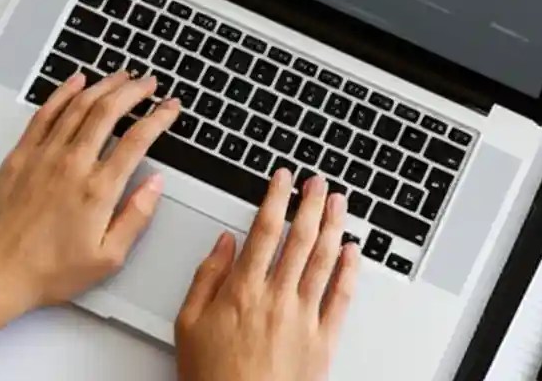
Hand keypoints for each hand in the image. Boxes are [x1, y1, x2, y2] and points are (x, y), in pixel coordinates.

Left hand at [0, 71, 178, 318]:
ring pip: (79, 105)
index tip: (170, 108)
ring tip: (121, 76)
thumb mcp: (107, 258)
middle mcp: (72, 164)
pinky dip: (63, 93)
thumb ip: (136, 217)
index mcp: (98, 190)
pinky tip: (76, 82)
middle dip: (134, 91)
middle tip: (149, 83)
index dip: (158, 118)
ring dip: (104, 86)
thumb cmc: (48, 271)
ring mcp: (44, 155)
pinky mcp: (21, 155)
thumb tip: (156, 184)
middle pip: (109, 111)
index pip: (137, 140)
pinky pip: (45, 114)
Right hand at [175, 169, 359, 380]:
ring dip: (334, 225)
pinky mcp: (323, 339)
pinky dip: (350, 269)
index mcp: (243, 291)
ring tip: (339, 203)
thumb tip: (224, 243)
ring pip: (325, 259)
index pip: (265, 230)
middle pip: (300, 237)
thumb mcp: (188, 324)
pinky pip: (342, 296)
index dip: (276, 198)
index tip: (282, 180)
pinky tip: (353, 250)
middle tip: (318, 182)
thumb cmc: (213, 378)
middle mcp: (277, 298)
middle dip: (311, 203)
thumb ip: (206, 278)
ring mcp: (304, 317)